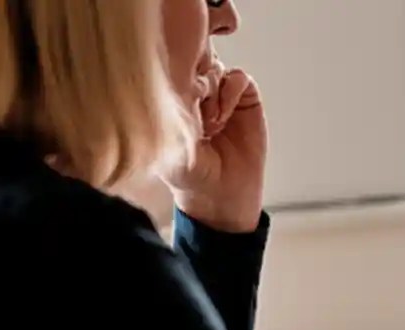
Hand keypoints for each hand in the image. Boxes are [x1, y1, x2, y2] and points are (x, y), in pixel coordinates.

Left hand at [162, 57, 266, 232]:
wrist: (223, 195)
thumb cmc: (189, 174)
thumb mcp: (164, 144)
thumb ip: (161, 115)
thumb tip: (159, 83)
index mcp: (168, 97)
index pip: (167, 64)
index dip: (172, 72)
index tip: (173, 98)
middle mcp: (194, 91)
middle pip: (193, 58)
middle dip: (194, 80)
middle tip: (193, 108)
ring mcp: (220, 94)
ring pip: (216, 65)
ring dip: (213, 90)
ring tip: (210, 122)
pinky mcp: (245, 100)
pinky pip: (240, 77)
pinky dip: (232, 92)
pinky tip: (224, 117)